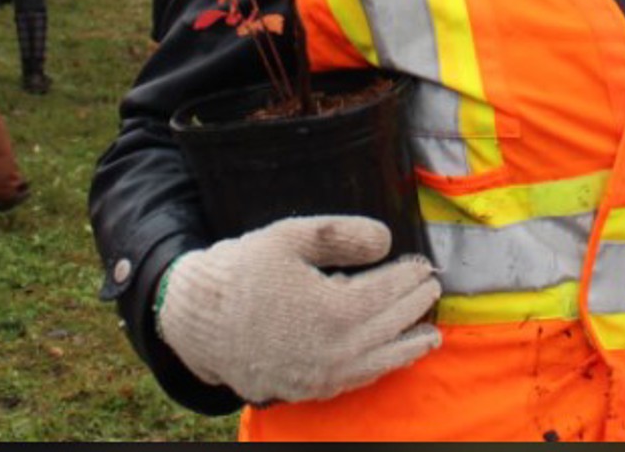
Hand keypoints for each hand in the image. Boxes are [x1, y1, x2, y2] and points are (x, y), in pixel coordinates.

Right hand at [156, 215, 440, 404]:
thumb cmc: (240, 271)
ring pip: (376, 364)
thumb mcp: (290, 236)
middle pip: (388, 328)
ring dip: (406, 348)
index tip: (424, 265)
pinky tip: (384, 359)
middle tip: (432, 289)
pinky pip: (351, 381)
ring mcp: (318, 376)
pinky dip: (375, 369)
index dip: (409, 277)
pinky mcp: (303, 389)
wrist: (192, 318)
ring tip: (430, 336)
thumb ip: (342, 234)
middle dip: (414, 307)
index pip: (387, 293)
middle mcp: (332, 351)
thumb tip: (386, 239)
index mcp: (333, 310)